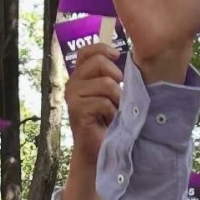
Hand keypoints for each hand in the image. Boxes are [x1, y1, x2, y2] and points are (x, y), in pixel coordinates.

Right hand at [67, 43, 124, 162]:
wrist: (98, 150)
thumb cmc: (108, 123)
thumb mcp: (112, 95)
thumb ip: (112, 77)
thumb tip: (126, 58)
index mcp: (80, 76)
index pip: (87, 52)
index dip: (103, 49)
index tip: (118, 56)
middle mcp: (73, 83)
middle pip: (99, 62)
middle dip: (116, 78)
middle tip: (119, 96)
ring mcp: (73, 96)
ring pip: (105, 84)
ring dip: (117, 100)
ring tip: (113, 113)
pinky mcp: (77, 110)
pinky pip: (104, 102)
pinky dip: (112, 114)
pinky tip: (108, 122)